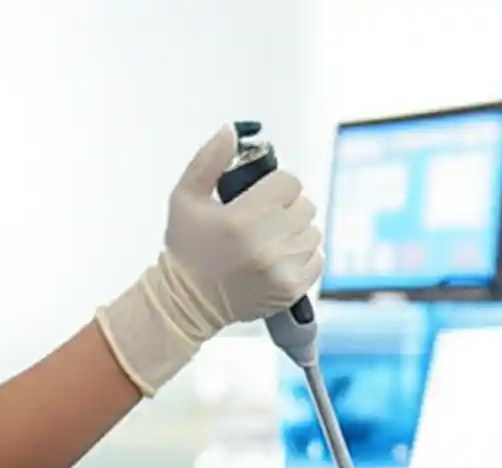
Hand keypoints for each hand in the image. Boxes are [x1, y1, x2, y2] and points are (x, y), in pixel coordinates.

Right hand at [96, 125, 323, 396]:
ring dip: (295, 231)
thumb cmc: (186, 249)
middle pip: (305, 205)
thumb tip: (232, 131)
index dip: (275, 185)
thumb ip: (208, 160)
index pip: (289, 182)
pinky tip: (277, 259)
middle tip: (262, 219)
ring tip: (268, 240)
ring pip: (313, 231)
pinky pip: (317, 258)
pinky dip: (302, 256)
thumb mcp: (184, 198)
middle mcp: (266, 245)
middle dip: (286, 207)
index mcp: (241, 219)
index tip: (260, 197)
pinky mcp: (291, 289)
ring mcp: (282, 270)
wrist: (187, 302)